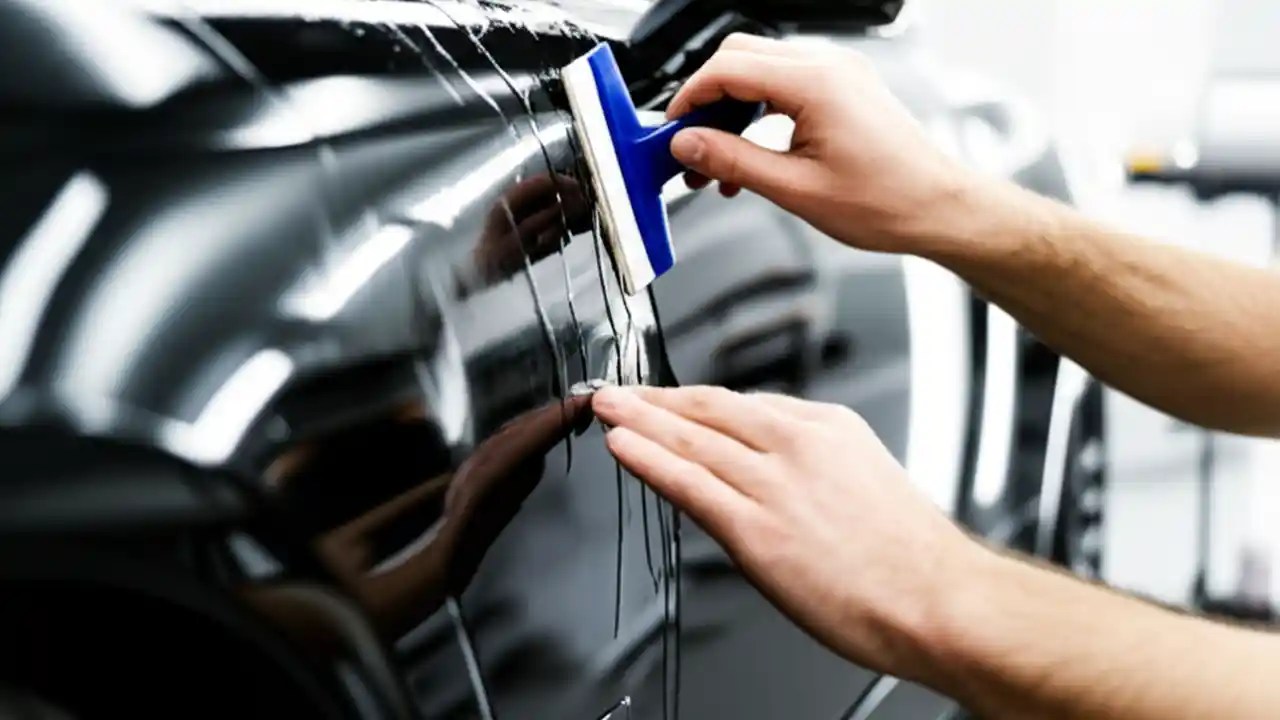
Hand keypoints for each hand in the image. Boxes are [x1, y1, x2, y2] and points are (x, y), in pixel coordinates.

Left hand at [591, 385, 983, 677]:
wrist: (941, 602)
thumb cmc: (912, 558)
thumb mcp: (867, 481)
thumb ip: (815, 466)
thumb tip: (771, 470)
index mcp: (829, 428)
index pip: (745, 404)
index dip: (695, 401)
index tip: (668, 400)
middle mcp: (798, 445)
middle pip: (709, 409)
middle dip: (656, 399)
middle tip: (618, 391)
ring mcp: (774, 484)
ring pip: (691, 439)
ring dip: (639, 419)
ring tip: (605, 407)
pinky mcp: (756, 528)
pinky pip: (689, 483)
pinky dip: (649, 459)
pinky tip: (622, 446)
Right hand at [668, 33, 978, 252]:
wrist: (938, 208)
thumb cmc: (887, 201)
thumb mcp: (795, 189)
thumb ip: (732, 161)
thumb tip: (688, 145)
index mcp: (816, 84)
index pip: (728, 68)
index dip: (689, 99)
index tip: (672, 131)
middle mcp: (828, 68)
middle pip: (740, 58)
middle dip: (706, 101)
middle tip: (689, 145)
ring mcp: (839, 75)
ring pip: (760, 72)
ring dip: (731, 111)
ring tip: (717, 162)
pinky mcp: (844, 90)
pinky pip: (786, 87)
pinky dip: (758, 114)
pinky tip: (749, 156)